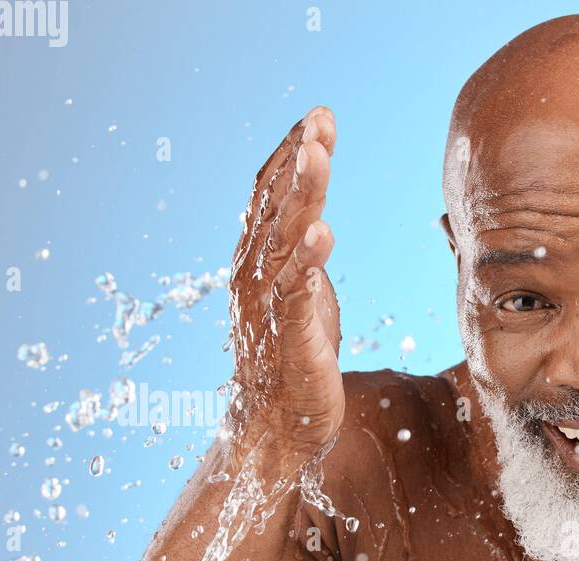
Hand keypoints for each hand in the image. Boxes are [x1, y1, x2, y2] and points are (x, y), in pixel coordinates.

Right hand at [228, 105, 342, 469]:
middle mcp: (256, 274)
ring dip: (302, 196)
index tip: (318, 117)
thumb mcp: (304, 292)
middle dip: (299, 161)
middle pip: (276, 206)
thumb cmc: (294, 356)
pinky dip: (307, 264)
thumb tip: (314, 218)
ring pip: (284, 240)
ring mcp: (269, 305)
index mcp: (260, 259)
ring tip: (319, 158)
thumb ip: (303, 254)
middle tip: (320, 121)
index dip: (292, 154)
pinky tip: (322, 235)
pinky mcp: (289, 338)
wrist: (276, 424)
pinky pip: (295, 295)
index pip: (270, 194)